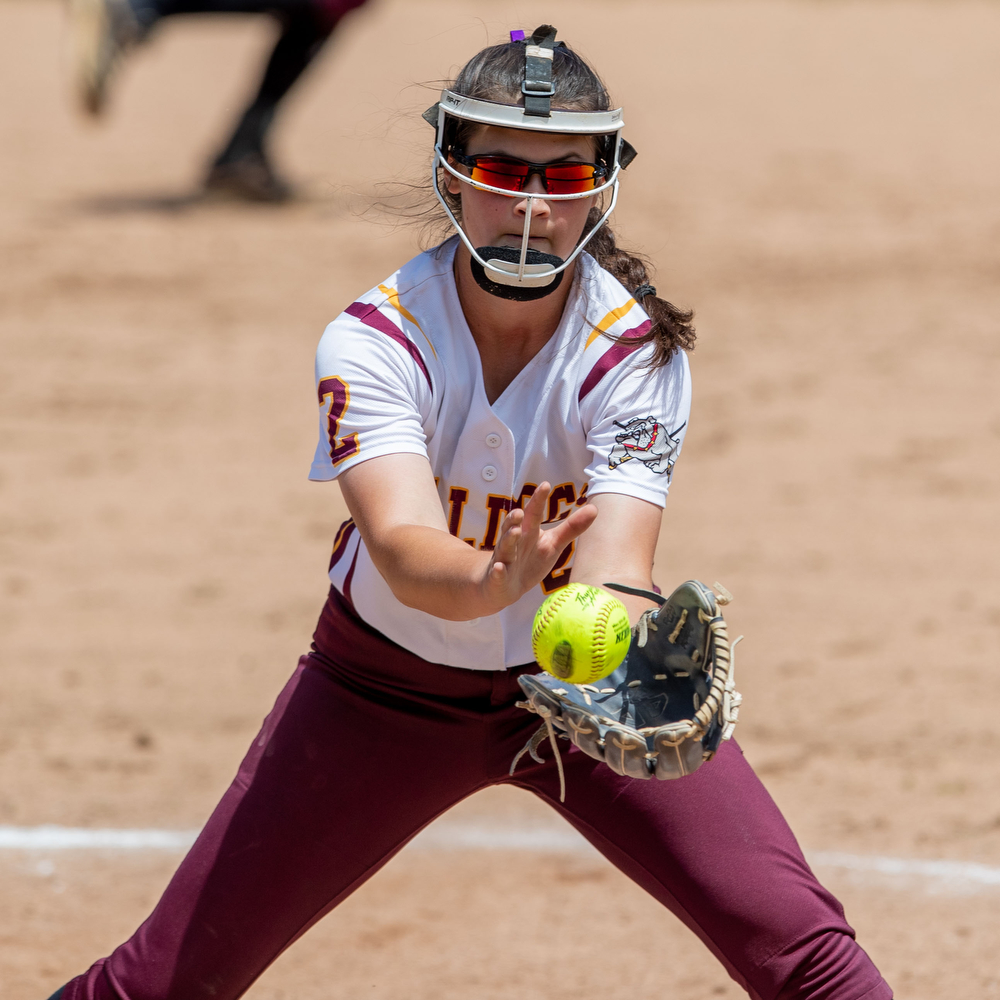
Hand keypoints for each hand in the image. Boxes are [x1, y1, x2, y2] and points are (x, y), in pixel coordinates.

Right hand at [482, 482, 597, 609]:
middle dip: (515, 519)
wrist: (503, 585)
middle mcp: (513, 542)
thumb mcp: (552, 544)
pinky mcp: (497, 578)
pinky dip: (497, 571)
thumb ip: (571, 528)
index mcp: (528, 531)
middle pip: (513, 527)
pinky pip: (496, 574)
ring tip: (514, 531)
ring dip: (508, 539)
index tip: (545, 484)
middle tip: (520, 511)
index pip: (533, 513)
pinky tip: (498, 567)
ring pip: (504, 548)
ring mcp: (503, 559)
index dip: (538, 500)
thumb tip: (594, 509)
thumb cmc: (530, 561)